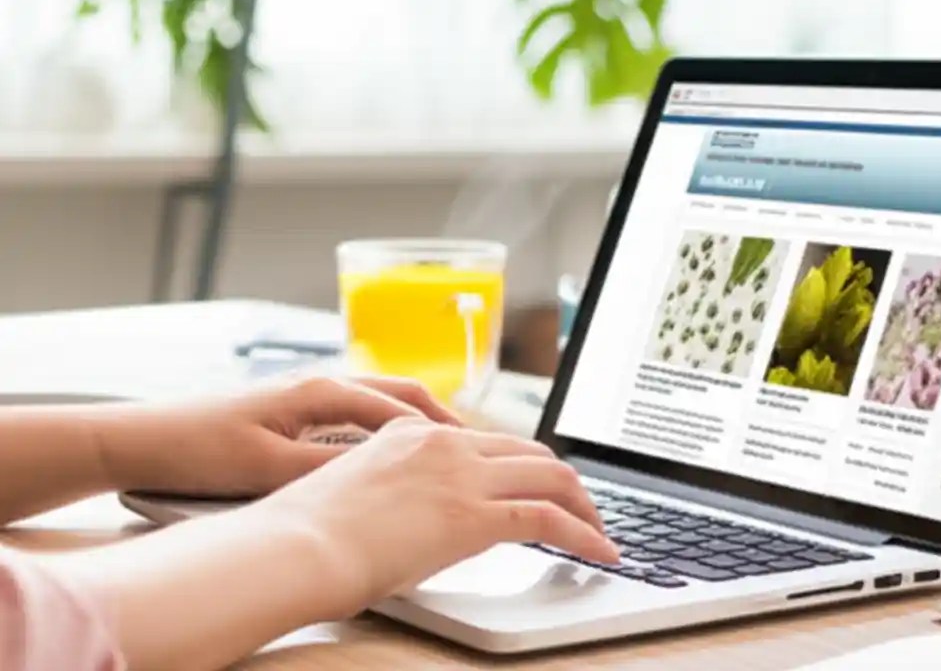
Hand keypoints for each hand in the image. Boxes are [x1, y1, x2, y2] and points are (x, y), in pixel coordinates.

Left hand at [98, 376, 458, 496]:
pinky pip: (356, 415)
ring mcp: (306, 396)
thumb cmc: (197, 447)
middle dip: (441, 419)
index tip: (473, 451)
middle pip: (399, 394)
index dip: (440, 430)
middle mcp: (318, 384)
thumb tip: (379, 475)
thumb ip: (327, 469)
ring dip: (415, 423)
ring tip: (445, 450)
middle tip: (476, 446)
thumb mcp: (267, 467)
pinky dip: (385, 430)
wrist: (141, 438)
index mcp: (319, 391)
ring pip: (379, 403)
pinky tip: (390, 454)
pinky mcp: (293, 412)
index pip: (400, 406)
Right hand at [257, 417, 619, 615]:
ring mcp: (462, 475)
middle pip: (530, 453)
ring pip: (552, 476)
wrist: (294, 547)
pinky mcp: (474, 514)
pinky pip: (549, 518)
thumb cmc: (306, 535)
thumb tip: (411, 524)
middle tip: (581, 510)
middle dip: (564, 481)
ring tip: (599, 533)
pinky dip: (584, 534)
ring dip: (584, 505)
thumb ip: (393, 496)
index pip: (488, 443)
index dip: (521, 468)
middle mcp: (444, 445)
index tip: (536, 488)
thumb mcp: (355, 496)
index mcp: (413, 434)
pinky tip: (600, 552)